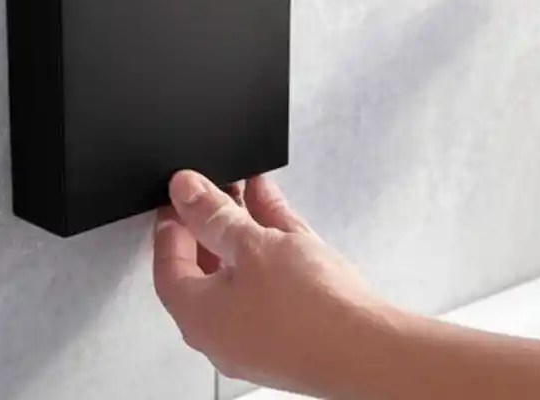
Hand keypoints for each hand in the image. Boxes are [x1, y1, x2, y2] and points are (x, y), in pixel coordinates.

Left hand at [152, 171, 389, 395]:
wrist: (371, 351)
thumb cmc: (311, 313)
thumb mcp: (253, 245)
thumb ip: (215, 215)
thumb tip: (186, 192)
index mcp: (199, 317)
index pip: (168, 265)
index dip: (172, 224)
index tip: (179, 197)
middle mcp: (224, 334)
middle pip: (206, 268)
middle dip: (212, 222)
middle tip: (215, 190)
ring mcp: (259, 335)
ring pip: (243, 272)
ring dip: (244, 228)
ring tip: (248, 188)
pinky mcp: (292, 331)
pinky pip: (271, 281)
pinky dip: (271, 247)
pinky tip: (276, 212)